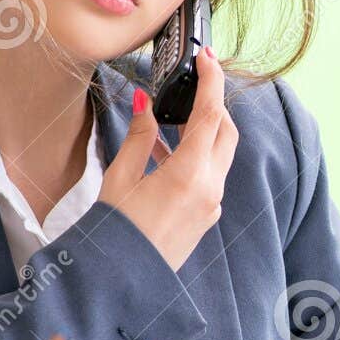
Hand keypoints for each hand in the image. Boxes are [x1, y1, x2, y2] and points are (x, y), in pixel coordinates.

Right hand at [99, 46, 237, 271]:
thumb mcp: (121, 177)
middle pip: (226, 133)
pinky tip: (165, 152)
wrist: (118, 282)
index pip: (211, 115)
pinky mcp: (206, 217)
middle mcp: (210, 189)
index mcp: (190, 175)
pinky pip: (209, 176)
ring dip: (203, 132)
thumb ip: (138, 136)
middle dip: (213, 105)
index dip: (212, 81)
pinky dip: (196, 157)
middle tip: (192, 87)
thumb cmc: (114, 231)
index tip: (208, 57)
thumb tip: (145, 100)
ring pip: (219, 155)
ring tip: (169, 119)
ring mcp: (211, 205)